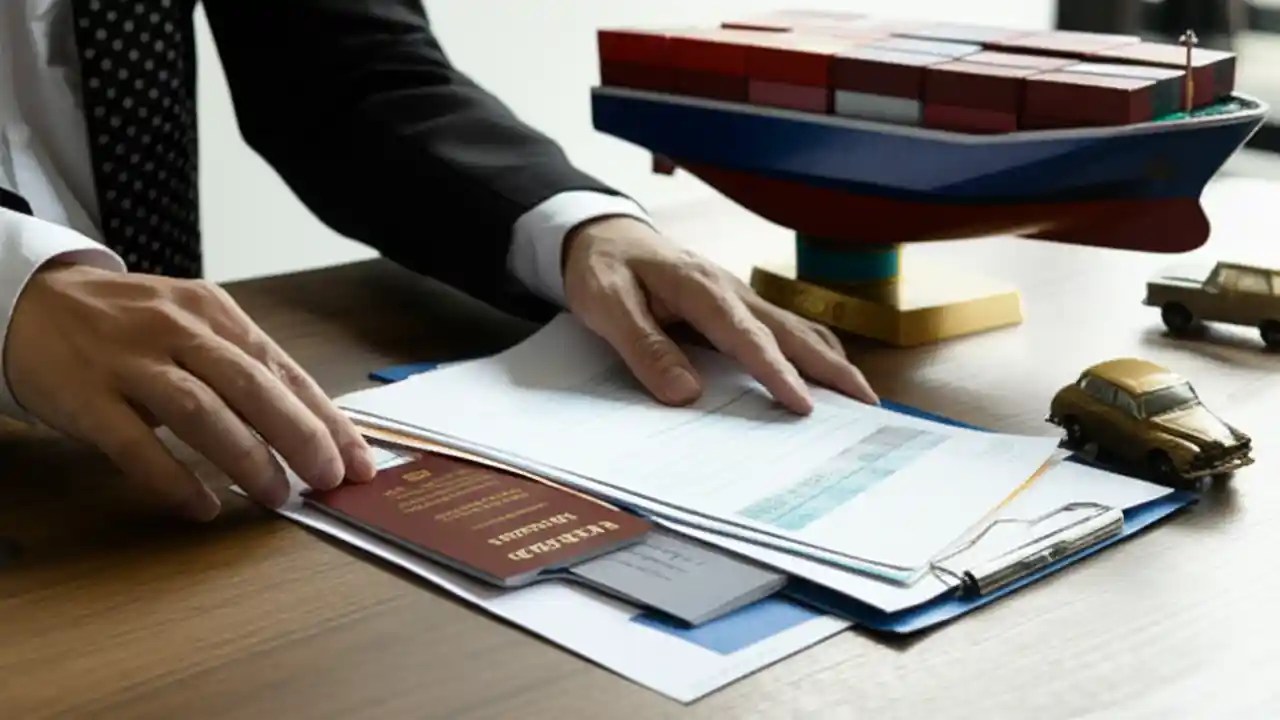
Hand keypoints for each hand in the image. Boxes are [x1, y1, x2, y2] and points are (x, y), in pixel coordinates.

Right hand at [6, 263, 375, 520]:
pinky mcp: (86, 394)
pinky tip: (203, 505)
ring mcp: (129, 360)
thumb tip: (310, 429)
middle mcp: (177, 330)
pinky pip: (135, 443)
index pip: (284, 369)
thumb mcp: (192, 326)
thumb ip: (244, 369)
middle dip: (300, 436)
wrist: (29, 300)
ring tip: (277, 496)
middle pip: (252, 385)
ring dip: (246, 457)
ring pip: (200, 410)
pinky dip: (173, 478)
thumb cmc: (129, 325)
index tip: (360, 461)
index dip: (326, 419)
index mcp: (215, 313)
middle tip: (329, 480)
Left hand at [563, 216, 877, 413]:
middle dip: (831, 367)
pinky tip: (828, 371)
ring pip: (796, 327)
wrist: (603, 235)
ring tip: (862, 396)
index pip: (745, 336)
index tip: (803, 404)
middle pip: (790, 331)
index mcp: (699, 288)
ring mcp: (739, 295)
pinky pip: (783, 328)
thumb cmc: (603, 270)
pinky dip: (813, 351)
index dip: (776, 371)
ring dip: (830, 360)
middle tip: (867, 403)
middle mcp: (730, 290)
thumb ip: (644, 346)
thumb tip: (686, 393)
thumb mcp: (606, 305)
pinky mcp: (739, 304)